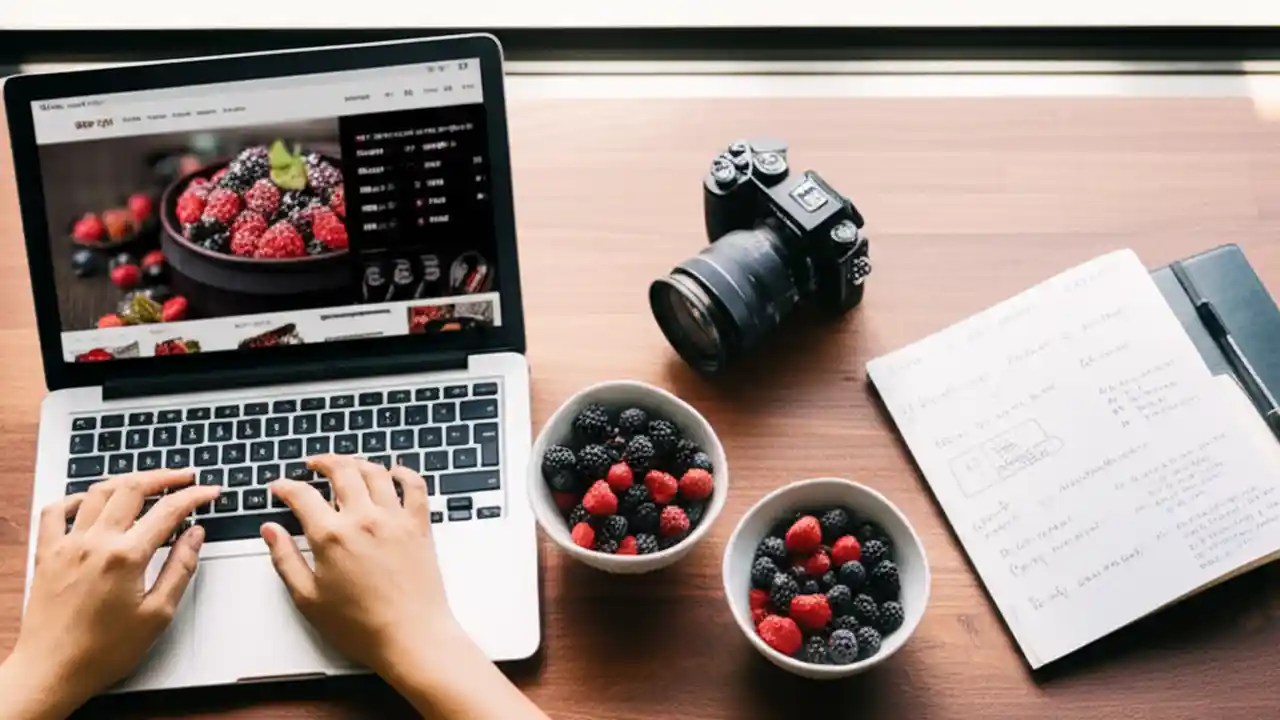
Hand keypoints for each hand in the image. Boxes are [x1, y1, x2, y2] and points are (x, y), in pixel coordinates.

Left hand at [3, 469, 218, 717]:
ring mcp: (67, 545)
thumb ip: (180, 568)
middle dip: (163, 476)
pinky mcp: (47, 554)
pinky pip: (56, 511)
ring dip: (127, 481)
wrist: (52, 671)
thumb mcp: (158, 614)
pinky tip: (92, 501)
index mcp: (126, 557)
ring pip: (98, 492)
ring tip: (147, 482)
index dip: (195, 496)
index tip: (210, 491)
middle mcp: (94, 543)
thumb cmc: (104, 651)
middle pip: (132, 488)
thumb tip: (195, 535)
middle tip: (185, 476)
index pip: (168, 511)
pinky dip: (76, 498)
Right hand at [264, 457, 548, 719]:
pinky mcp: (420, 526)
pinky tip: (395, 472)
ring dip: (358, 462)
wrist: (411, 637)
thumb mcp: (308, 598)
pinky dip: (404, 473)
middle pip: (341, 471)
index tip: (280, 486)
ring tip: (347, 465)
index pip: (302, 495)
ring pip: (376, 472)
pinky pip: (416, 486)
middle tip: (313, 464)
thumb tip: (270, 531)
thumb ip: (286, 559)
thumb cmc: (361, 626)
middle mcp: (364, 519)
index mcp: (332, 536)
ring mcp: (395, 519)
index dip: (286, 486)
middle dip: (323, 462)